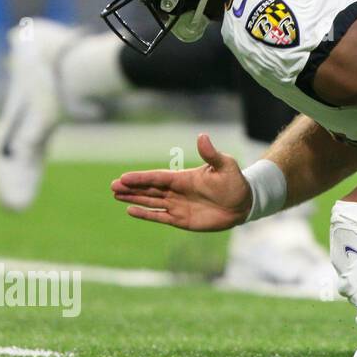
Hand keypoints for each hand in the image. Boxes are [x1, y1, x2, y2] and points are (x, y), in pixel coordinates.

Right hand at [111, 133, 251, 230]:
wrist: (243, 204)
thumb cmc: (235, 182)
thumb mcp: (225, 166)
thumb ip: (211, 154)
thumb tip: (202, 136)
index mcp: (184, 178)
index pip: (157, 177)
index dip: (141, 178)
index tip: (124, 177)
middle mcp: (177, 191)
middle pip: (149, 189)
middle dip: (131, 187)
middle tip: (112, 186)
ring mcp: (177, 205)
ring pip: (150, 201)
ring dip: (134, 198)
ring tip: (116, 195)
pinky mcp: (180, 219)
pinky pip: (159, 217)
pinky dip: (146, 214)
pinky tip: (130, 210)